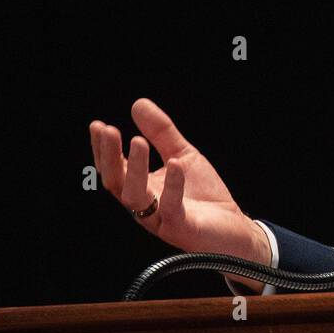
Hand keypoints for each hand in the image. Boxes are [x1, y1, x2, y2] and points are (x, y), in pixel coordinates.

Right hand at [89, 98, 270, 262]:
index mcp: (141, 188)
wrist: (234, 228)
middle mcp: (145, 205)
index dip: (103, 149)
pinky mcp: (182, 228)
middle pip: (116, 182)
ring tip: (137, 141)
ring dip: (135, 168)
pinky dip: (172, 185)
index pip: (114, 169)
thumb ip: (161, 132)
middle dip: (110, 156)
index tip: (99, 125)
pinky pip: (172, 208)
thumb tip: (138, 104)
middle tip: (109, 130)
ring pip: (136, 197)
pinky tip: (175, 164)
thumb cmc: (204, 196)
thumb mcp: (182, 155)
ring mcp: (161, 218)